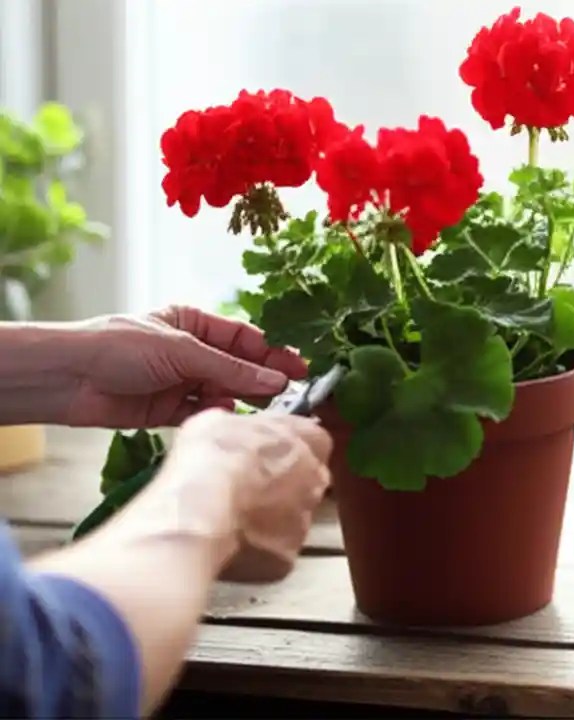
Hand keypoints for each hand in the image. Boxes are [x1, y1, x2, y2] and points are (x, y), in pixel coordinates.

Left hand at [64, 305, 307, 427]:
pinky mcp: (169, 411)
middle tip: (295, 393)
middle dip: (264, 379)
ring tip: (268, 409)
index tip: (300, 368)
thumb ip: (231, 369)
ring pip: (225, 392)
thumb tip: (275, 382)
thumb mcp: (182, 350)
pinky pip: (205, 413)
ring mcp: (181, 382)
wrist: (68, 379)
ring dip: (244, 399)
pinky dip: (220, 416)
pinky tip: (231, 417)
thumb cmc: (118, 347)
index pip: (244, 338)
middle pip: (239, 366)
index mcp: (193, 323)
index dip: (273, 353)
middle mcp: (190, 352)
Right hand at [157, 409, 332, 582]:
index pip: (316, 441)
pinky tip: (229, 546)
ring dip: (271, 521)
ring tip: (233, 522)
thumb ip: (239, 428)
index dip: (291, 448)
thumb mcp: (214, 423)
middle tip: (248, 491)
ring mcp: (305, 522)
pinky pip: (274, 553)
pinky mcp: (288, 557)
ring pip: (293, 521)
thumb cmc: (211, 455)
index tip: (267, 455)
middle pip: (309, 483)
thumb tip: (233, 434)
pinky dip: (257, 552)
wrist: (201, 510)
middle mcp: (316, 481)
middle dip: (285, 487)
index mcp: (306, 441)